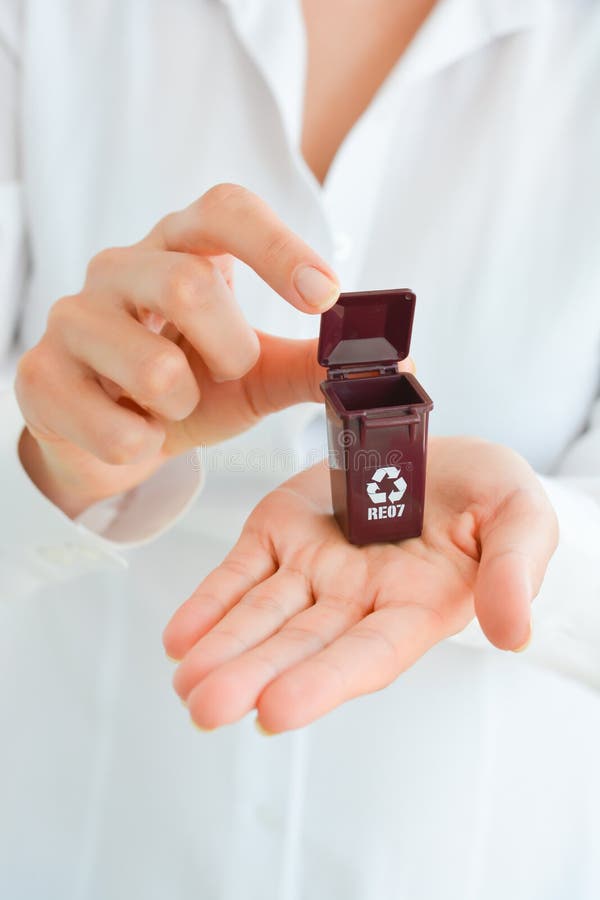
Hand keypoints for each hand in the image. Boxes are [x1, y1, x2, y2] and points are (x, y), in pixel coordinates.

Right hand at [15, 184, 339, 515]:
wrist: (111, 437)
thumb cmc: (187, 388)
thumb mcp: (253, 374)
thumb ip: (309, 364)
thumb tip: (392, 364)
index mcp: (180, 249)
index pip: (224, 210)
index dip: (277, 246)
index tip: (324, 296)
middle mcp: (121, 267)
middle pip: (188, 283)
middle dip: (230, 348)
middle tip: (230, 371)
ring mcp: (73, 317)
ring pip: (154, 366)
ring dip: (184, 406)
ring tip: (171, 407)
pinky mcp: (39, 375)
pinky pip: (113, 429)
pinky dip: (141, 445)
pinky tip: (132, 432)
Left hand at [164, 437, 557, 732]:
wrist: (441, 447)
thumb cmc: (487, 492)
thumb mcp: (519, 518)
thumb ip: (513, 571)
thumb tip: (513, 632)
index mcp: (416, 605)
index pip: (368, 653)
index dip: (325, 681)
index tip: (278, 710)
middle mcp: (357, 599)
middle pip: (301, 645)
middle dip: (253, 676)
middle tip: (207, 708)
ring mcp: (314, 566)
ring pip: (262, 615)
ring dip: (222, 649)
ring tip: (183, 683)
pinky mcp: (281, 531)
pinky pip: (242, 571)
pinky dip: (210, 603)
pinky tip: (179, 638)